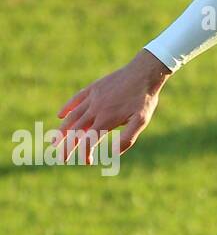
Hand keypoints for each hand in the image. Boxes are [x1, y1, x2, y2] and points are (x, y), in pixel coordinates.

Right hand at [57, 48, 170, 162]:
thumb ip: (127, 138)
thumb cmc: (144, 100)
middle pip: (75, 130)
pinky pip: (76, 99)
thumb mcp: (140, 121)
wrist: (143, 73)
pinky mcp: (92, 88)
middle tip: (60, 157)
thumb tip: (113, 154)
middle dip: (66, 145)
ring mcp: (92, 97)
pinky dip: (67, 108)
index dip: (85, 152)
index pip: (88, 140)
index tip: (87, 161)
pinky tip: (61, 115)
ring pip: (72, 116)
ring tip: (55, 141)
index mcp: (106, 119)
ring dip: (62, 130)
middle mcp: (95, 109)